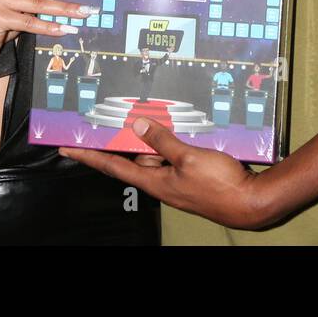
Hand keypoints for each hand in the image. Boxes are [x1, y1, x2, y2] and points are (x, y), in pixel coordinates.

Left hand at [60, 117, 276, 229]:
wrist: (250, 201)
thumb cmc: (218, 184)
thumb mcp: (187, 157)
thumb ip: (162, 141)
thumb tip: (137, 125)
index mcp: (154, 181)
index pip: (113, 167)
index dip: (89, 156)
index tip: (67, 148)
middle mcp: (161, 182)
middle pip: (135, 158)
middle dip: (123, 139)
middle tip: (109, 119)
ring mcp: (177, 180)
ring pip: (157, 154)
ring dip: (152, 137)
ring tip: (148, 115)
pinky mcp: (193, 175)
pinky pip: (174, 156)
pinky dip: (171, 142)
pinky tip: (177, 128)